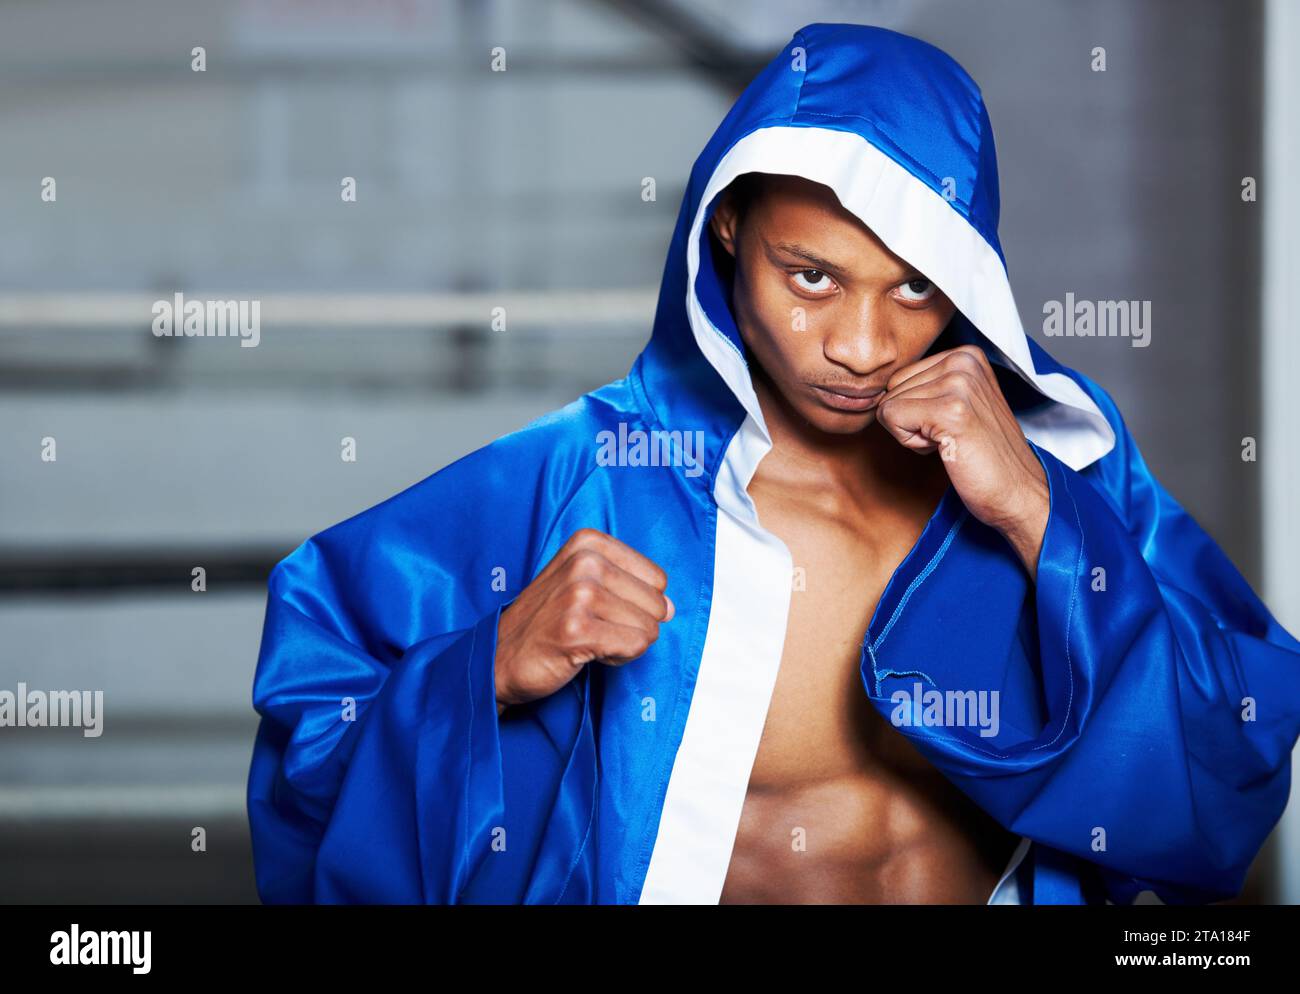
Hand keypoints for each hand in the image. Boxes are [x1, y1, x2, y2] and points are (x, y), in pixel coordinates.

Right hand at [494, 528, 673, 713]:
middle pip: (656, 604)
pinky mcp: (578, 629)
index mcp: (589, 542)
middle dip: (632, 625)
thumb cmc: (546, 621)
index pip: (657, 579)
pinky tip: (586, 652)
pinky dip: (618, 658)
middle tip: (593, 628)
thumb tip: (672, 607)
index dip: (636, 603)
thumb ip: (629, 584)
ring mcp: (580, 594)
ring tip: (587, 639)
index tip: (601, 608)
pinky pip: (635, 646)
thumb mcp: (582, 581)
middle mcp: (585, 562)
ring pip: (648, 628)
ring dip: (623, 644)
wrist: (499, 656)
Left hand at [875, 345, 1049, 577]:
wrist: (1018, 491)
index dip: (914, 410)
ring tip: (953, 442)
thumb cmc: (982, 455)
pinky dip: (911, 443)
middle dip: (911, 421)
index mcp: (965, 354)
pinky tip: (946, 448)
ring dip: (913, 434)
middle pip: (891, 389)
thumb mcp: (956, 404)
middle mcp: (963, 360)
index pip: (899, 377)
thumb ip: (924, 387)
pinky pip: (892, 419)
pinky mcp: (951, 410)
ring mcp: (959, 383)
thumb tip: (875, 389)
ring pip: (888, 406)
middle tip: (951, 437)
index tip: (950, 425)